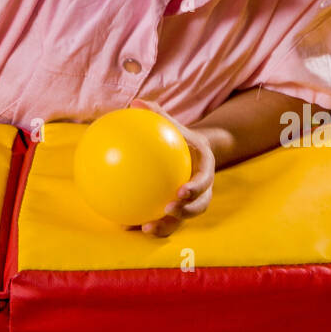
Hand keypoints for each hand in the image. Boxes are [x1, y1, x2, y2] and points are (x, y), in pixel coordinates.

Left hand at [126, 98, 215, 236]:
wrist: (193, 153)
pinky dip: (147, 224)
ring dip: (166, 227)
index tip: (181, 192)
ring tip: (144, 229)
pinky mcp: (176, 211)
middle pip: (198, 206)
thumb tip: (135, 102)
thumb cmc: (179, 137)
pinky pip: (164, 221)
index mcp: (204, 170)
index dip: (195, 189)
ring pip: (181, 220)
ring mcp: (190, 203)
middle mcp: (201, 190)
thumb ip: (157, 114)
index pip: (204, 181)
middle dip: (185, 212)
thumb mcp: (173, 124)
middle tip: (167, 211)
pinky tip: (125, 226)